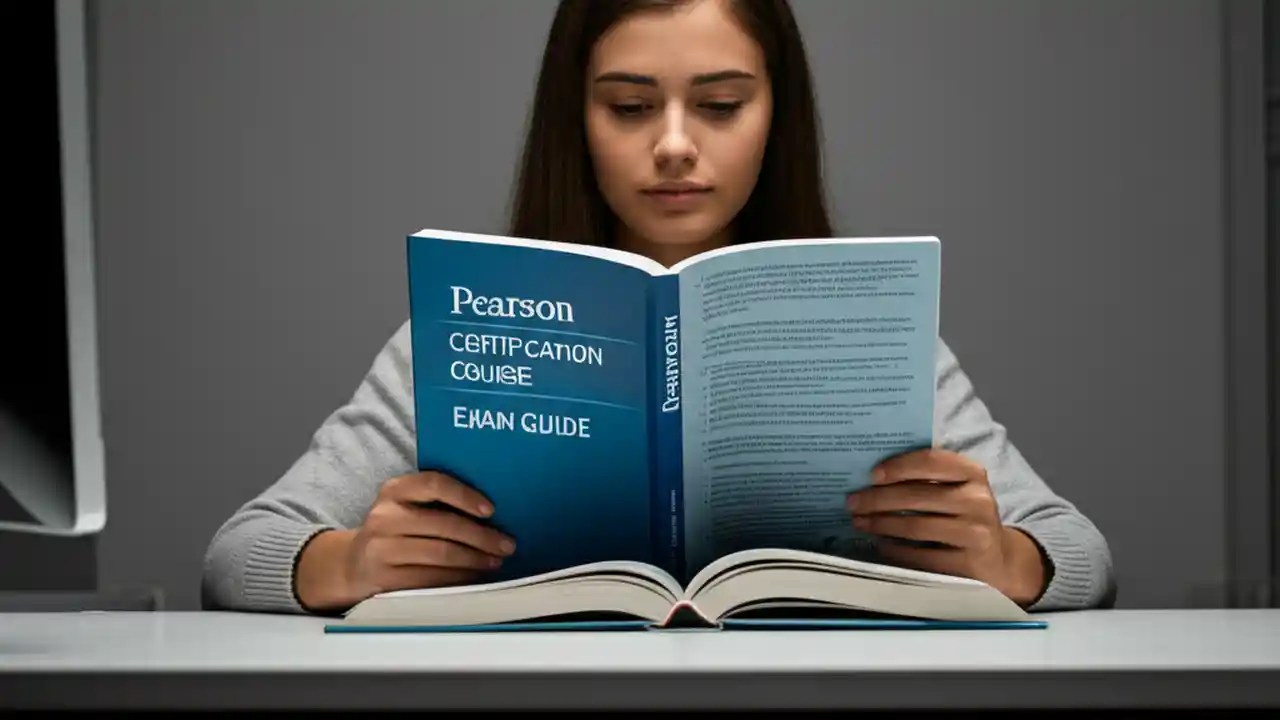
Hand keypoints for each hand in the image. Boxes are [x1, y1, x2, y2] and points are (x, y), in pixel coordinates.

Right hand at [295, 471, 515, 611]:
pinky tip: (474, 576)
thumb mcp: (406, 506)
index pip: (434, 484)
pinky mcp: (385, 578)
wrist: (353, 563)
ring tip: (495, 561)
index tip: (491, 510)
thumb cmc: (396, 530)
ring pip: (441, 554)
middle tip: (506, 544)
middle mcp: (385, 516)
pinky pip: (431, 579)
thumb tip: (492, 512)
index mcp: (395, 490)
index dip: (465, 496)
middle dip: (482, 537)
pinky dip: (459, 578)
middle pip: (444, 525)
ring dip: (475, 560)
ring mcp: (382, 549)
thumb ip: (437, 501)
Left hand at [845, 448, 1047, 605]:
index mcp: (973, 473)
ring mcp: (976, 534)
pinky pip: (922, 557)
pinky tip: (880, 545)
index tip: (871, 475)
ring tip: (860, 522)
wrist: (998, 559)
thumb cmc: (964, 515)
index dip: (899, 466)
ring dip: (881, 524)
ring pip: (916, 526)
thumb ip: (927, 477)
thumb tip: (873, 474)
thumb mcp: (957, 489)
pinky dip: (896, 551)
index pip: (932, 460)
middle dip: (877, 499)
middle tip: (851, 502)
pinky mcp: (970, 564)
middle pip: (917, 496)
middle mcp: (978, 500)